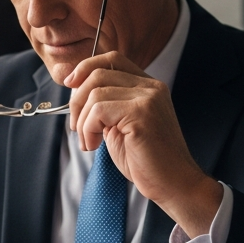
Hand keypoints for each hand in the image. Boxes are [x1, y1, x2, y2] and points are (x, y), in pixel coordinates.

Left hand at [65, 51, 223, 237]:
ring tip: (89, 142)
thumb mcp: (120, 125)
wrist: (173, 184)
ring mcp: (148, 98)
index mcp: (148, 86)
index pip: (112, 58)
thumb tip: (73, 87)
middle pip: (98, 73)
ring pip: (95, 92)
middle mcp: (151, 87)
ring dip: (82, 121)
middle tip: (77, 127)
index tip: (70, 84)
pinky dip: (88, 129)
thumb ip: (104, 105)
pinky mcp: (141, 114)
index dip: (86, 67)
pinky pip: (98, 110)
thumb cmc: (146, 160)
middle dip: (76, 100)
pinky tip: (94, 145)